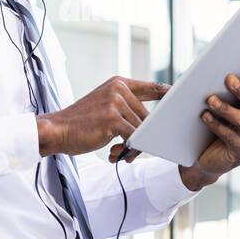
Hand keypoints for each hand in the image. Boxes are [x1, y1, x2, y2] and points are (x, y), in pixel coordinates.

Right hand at [37, 76, 168, 157]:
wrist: (56, 130)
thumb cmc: (81, 122)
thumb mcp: (104, 104)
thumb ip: (126, 107)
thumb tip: (151, 122)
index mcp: (119, 83)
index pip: (152, 88)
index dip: (168, 94)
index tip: (182, 98)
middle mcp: (119, 89)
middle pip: (148, 117)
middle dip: (142, 137)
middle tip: (129, 151)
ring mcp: (115, 103)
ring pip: (141, 129)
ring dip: (133, 147)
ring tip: (117, 154)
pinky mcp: (112, 119)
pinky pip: (133, 138)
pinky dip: (128, 150)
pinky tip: (114, 155)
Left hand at [182, 60, 239, 186]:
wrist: (209, 157)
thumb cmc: (217, 125)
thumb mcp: (225, 106)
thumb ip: (230, 91)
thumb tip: (224, 73)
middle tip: (228, 78)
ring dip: (226, 108)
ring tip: (210, 99)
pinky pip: (231, 137)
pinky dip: (216, 125)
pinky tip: (204, 116)